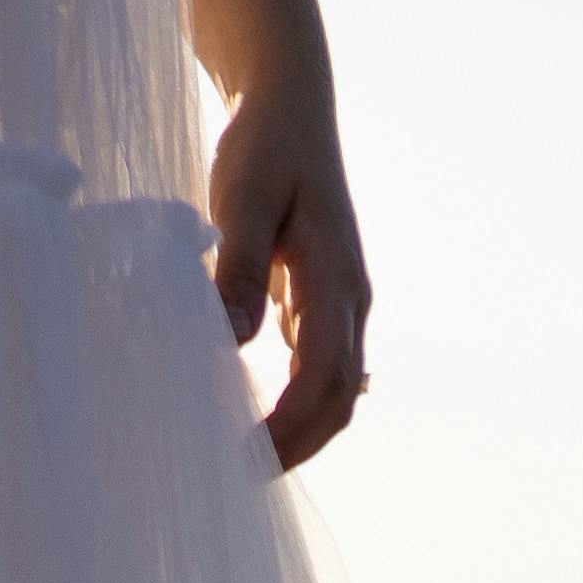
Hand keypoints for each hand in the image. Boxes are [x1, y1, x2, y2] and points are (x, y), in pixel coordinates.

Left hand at [209, 75, 371, 471]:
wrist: (292, 103)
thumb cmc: (264, 146)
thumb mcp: (242, 198)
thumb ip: (240, 268)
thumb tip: (231, 343)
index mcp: (336, 279)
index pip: (324, 379)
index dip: (288, 429)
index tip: (243, 459)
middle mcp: (350, 298)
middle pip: (339, 398)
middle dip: (296, 446)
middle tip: (239, 479)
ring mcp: (342, 300)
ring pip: (335, 387)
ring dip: (298, 429)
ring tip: (243, 459)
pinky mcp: (324, 295)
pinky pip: (321, 366)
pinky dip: (297, 401)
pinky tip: (255, 414)